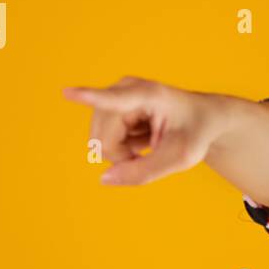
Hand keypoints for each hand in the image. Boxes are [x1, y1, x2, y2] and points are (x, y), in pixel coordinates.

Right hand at [62, 76, 223, 185]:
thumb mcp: (179, 159)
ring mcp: (114, 95)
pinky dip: (121, 146)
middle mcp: (126, 89)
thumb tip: (104, 179)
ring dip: (121, 152)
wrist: (202, 119)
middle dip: (121, 156)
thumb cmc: (195, 134)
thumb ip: (143, 172)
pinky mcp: (109, 104)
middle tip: (149, 152)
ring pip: (99, 140)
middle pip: (103, 138)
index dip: (89, 97)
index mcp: (149, 95)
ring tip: (147, 143)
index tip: (67, 92)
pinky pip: (101, 138)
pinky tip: (140, 137)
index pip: (114, 99)